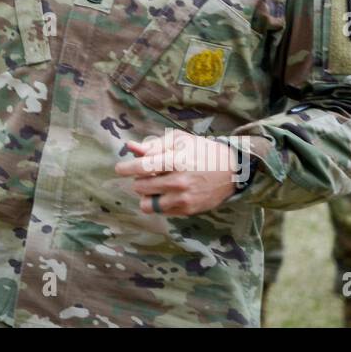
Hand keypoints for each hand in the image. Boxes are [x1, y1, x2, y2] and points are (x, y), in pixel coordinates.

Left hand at [114, 129, 240, 216]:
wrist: (231, 171)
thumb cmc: (202, 151)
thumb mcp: (179, 140)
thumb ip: (153, 145)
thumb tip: (130, 147)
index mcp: (176, 161)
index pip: (142, 167)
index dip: (126, 168)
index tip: (120, 169)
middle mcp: (179, 182)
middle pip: (141, 186)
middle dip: (138, 180)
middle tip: (146, 174)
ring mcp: (183, 198)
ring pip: (147, 204)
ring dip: (146, 194)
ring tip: (153, 186)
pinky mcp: (188, 210)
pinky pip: (161, 211)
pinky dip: (158, 202)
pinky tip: (166, 193)